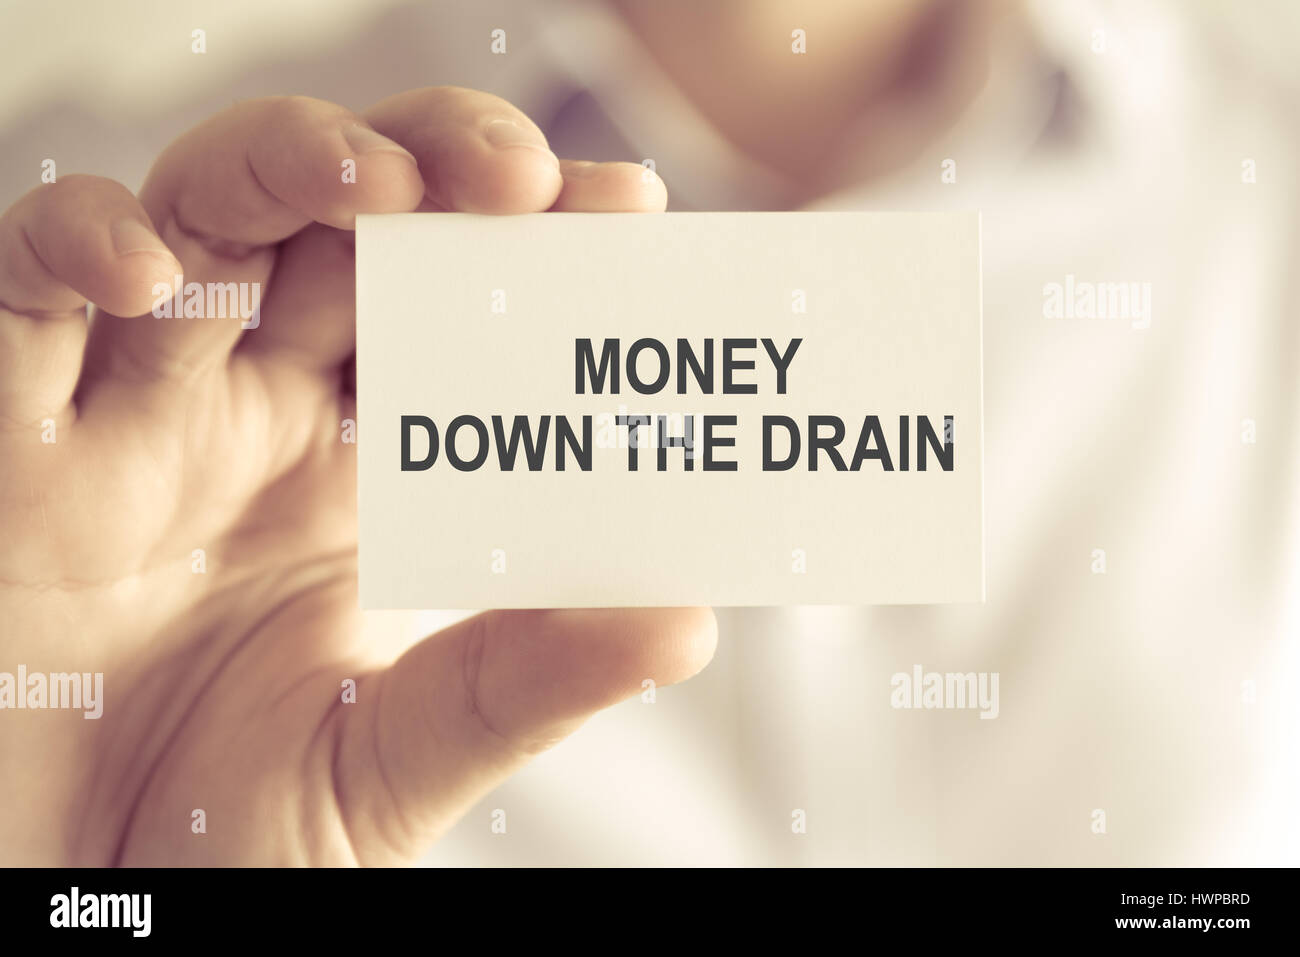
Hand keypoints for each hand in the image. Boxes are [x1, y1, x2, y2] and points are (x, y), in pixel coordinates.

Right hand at [0, 89, 715, 864]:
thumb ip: (523, 681)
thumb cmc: (221, 841)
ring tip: (381, 180)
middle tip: (523, 179)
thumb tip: (682, 621)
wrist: (81, 914)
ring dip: (286, 166)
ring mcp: (124, 421)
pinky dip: (77, 248)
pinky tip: (153, 266)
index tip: (623, 213)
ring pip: (200, 218)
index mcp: (349, 478)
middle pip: (341, 228)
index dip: (524, 253)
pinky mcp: (5, 450)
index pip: (448, 316)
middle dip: (432, 170)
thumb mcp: (396, 759)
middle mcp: (244, 420)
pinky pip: (22, 297)